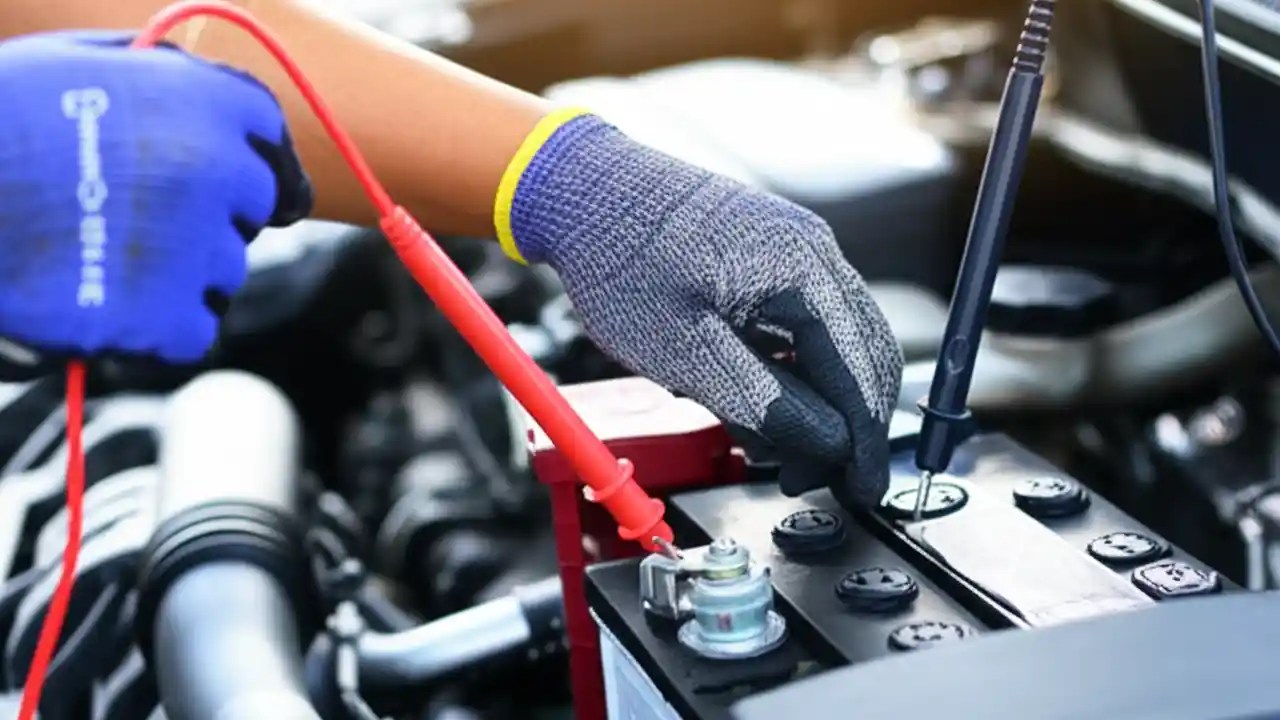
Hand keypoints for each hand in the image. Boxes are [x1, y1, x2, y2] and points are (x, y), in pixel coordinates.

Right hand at [0, 32, 310, 373]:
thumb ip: (159, 74)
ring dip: (178, 273)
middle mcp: (219, 173)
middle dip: (209, 216)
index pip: (269, 140)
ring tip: (97, 255)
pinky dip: (157, 330)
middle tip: (135, 218)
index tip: (248, 187)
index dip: (254, 162)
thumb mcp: (76, 64)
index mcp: (205, 103)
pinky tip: (107, 305)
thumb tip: (202, 80)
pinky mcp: (168, 320)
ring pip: (222, 273)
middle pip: (249, 210)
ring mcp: (198, 249)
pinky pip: (193, 331)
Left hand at [499, 112, 902, 506]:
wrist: (579, 187)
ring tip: (767, 446)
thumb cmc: (619, 258)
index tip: (860, 490)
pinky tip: (754, 396)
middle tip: (805, 477)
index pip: (861, 374)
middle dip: (841, 427)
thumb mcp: (686, 353)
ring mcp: (795, 248)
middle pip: (860, 358)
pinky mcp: (772, 254)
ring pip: (832, 343)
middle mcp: (812, 251)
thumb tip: (827, 445)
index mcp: (803, 270)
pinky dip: (790, 366)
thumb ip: (764, 403)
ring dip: (811, 400)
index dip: (864, 443)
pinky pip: (802, 322)